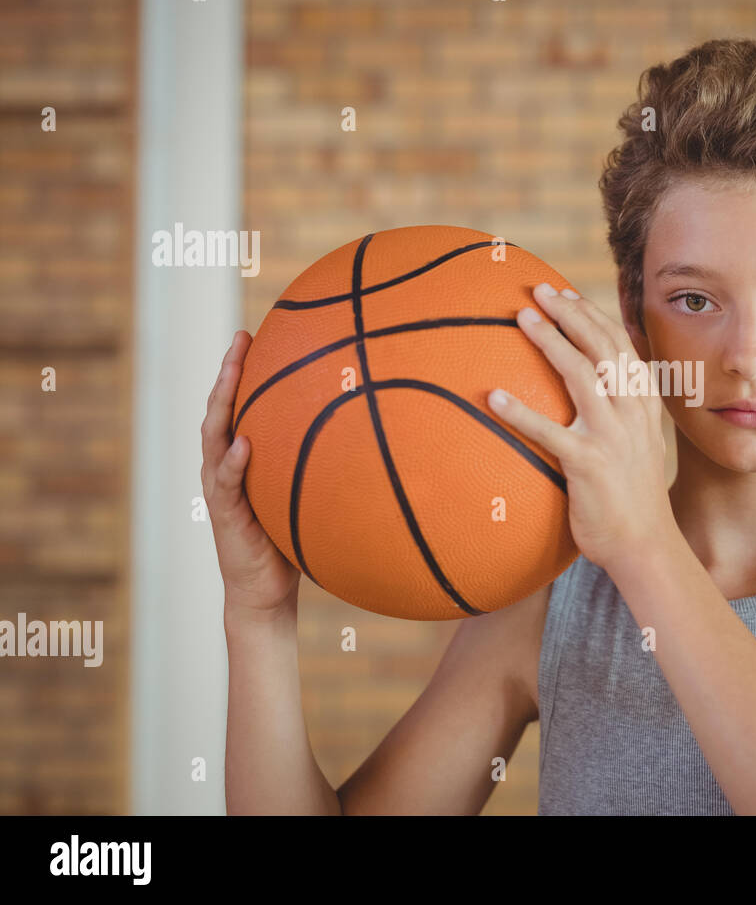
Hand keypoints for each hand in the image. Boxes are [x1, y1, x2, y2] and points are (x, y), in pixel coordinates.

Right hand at [201, 330, 300, 615]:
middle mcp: (224, 465)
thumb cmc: (292, 539)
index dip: (244, 370)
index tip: (258, 333)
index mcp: (242, 457)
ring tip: (231, 371)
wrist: (266, 591)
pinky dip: (232, 462)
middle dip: (228, 372)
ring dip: (221, 402)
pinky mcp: (225, 514)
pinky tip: (243, 442)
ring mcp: (220, 488)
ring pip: (213, 436)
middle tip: (240, 337)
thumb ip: (323, 466)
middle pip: (221, 409)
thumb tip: (373, 435)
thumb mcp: (307, 493)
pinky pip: (226, 484)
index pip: (240, 405)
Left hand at [486, 283, 676, 570]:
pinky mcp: (588, 465)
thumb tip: (595, 382)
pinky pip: (549, 433)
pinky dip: (520, 413)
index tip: (564, 292)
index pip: (619, 345)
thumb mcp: (640, 442)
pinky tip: (493, 397)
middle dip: (570, 313)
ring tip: (522, 320)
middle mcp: (632, 413)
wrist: (646, 544)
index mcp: (643, 404)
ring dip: (550, 343)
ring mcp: (612, 437)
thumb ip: (623, 410)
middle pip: (601, 348)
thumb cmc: (633, 494)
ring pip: (581, 376)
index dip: (592, 314)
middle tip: (539, 291)